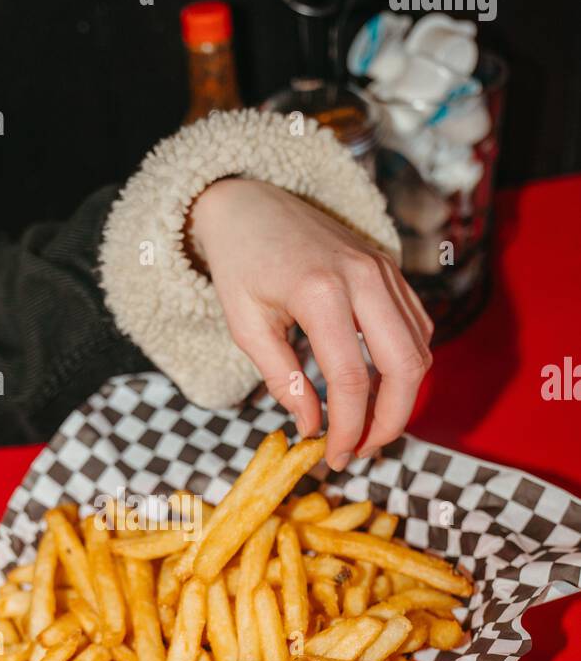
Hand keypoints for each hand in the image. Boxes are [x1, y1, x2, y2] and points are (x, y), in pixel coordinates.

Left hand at [189, 177, 433, 470]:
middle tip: (361, 451)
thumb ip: (282, 379)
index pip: (351, 379)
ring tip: (367, 427)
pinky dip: (406, 364)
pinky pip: (416, 326)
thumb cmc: (241, 265)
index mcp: (320, 292)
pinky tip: (377, 389)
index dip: (348, 428)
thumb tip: (312, 426)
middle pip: (404, 366)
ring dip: (402, 397)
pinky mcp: (390, 269)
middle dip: (390, 421)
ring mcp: (383, 269)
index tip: (333, 457)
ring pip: (419, 348)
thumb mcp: (246, 326)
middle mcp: (363, 277)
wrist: (250, 203)